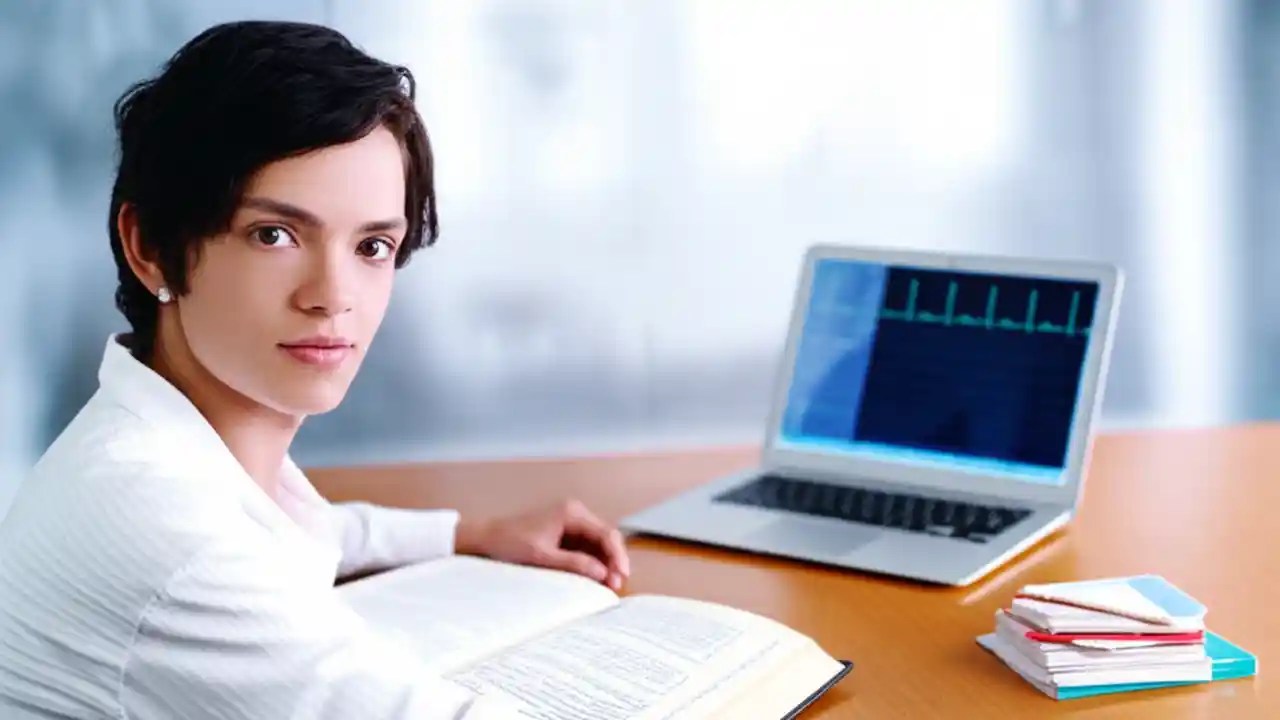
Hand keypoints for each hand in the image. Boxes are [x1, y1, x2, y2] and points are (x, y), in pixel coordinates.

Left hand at [455, 499, 630, 589]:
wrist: (486, 539)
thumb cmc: (510, 543)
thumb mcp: (543, 556)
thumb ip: (575, 563)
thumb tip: (602, 573)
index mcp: (572, 512)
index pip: (606, 533)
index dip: (617, 555)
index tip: (622, 574)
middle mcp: (575, 514)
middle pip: (605, 538)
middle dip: (613, 561)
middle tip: (617, 585)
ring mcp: (570, 524)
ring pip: (597, 545)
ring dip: (604, 564)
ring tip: (609, 585)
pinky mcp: (564, 535)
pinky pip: (586, 549)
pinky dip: (592, 563)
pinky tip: (595, 578)